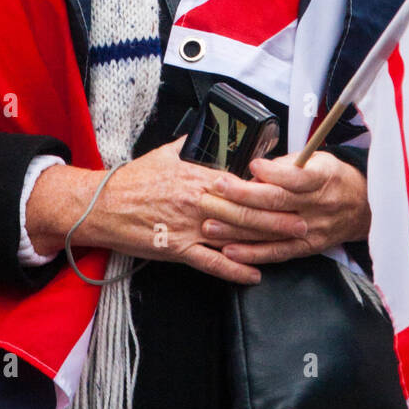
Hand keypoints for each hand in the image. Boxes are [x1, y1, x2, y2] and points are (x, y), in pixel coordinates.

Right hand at [25, 140, 301, 284]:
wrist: (102, 206)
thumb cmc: (133, 180)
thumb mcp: (165, 153)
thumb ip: (191, 144)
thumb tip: (208, 132)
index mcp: (197, 175)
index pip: (241, 181)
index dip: (268, 187)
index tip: (291, 189)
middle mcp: (197, 200)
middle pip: (245, 209)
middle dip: (278, 215)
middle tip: (305, 219)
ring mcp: (189, 227)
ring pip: (234, 235)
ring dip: (265, 240)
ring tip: (291, 244)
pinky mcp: (177, 249)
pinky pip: (210, 263)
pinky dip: (233, 271)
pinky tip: (254, 276)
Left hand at [199, 151, 369, 264]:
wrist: (362, 207)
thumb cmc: (332, 178)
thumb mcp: (318, 160)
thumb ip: (288, 165)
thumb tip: (255, 171)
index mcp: (322, 178)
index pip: (296, 177)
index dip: (273, 172)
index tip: (251, 165)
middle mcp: (317, 206)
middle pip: (277, 203)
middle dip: (243, 196)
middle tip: (216, 190)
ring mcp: (311, 230)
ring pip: (270, 230)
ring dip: (238, 228)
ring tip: (211, 224)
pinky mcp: (306, 248)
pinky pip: (276, 253)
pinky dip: (252, 253)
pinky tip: (230, 250)